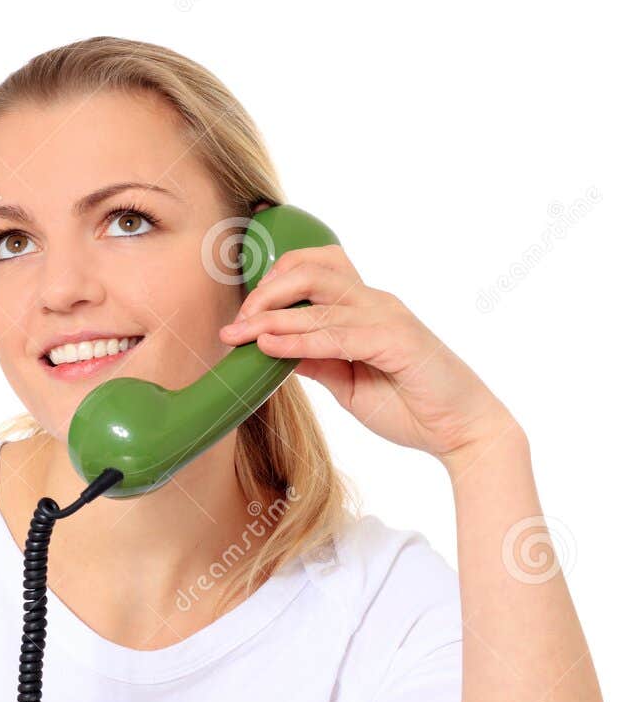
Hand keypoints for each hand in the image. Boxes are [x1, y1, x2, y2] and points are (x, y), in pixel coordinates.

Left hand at [218, 224, 519, 468]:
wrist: (463, 432)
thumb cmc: (411, 407)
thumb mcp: (348, 384)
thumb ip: (317, 361)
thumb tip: (274, 350)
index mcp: (366, 307)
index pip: (315, 270)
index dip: (274, 282)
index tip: (241, 315)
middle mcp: (376, 302)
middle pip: (311, 269)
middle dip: (266, 291)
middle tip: (238, 322)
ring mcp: (387, 317)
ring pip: (318, 299)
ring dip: (272, 315)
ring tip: (240, 333)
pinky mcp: (397, 340)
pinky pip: (337, 333)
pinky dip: (299, 338)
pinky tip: (270, 347)